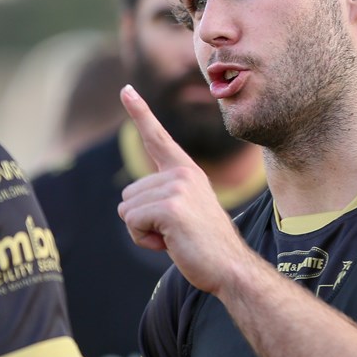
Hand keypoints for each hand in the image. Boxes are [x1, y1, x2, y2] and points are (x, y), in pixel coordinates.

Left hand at [117, 85, 249, 294]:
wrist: (230, 267)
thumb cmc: (204, 246)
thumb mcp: (185, 212)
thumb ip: (163, 199)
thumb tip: (128, 207)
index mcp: (186, 171)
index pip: (157, 137)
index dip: (139, 113)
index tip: (126, 89)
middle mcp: (182, 173)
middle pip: (128, 193)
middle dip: (142, 220)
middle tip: (175, 232)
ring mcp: (177, 188)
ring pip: (127, 209)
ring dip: (143, 231)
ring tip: (175, 237)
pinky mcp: (170, 207)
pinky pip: (132, 222)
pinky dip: (144, 239)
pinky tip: (170, 243)